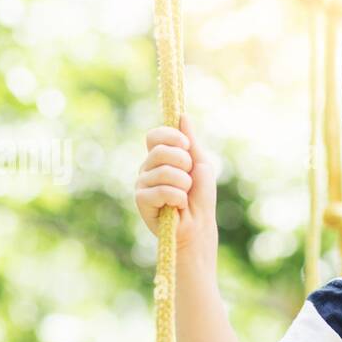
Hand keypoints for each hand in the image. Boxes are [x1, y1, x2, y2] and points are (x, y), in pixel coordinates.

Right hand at [135, 114, 218, 251]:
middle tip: (189, 179)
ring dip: (184, 184)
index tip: (186, 146)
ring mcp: (142, 183)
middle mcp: (147, 168)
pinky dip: (178, 198)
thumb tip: (183, 116)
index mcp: (159, 158)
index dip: (170, 137)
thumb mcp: (200, 165)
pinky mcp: (141, 200)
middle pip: (159, 152)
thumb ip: (191, 142)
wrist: (199, 225)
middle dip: (183, 164)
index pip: (154, 136)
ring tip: (185, 195)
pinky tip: (177, 206)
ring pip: (164, 172)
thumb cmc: (200, 197)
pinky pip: (162, 190)